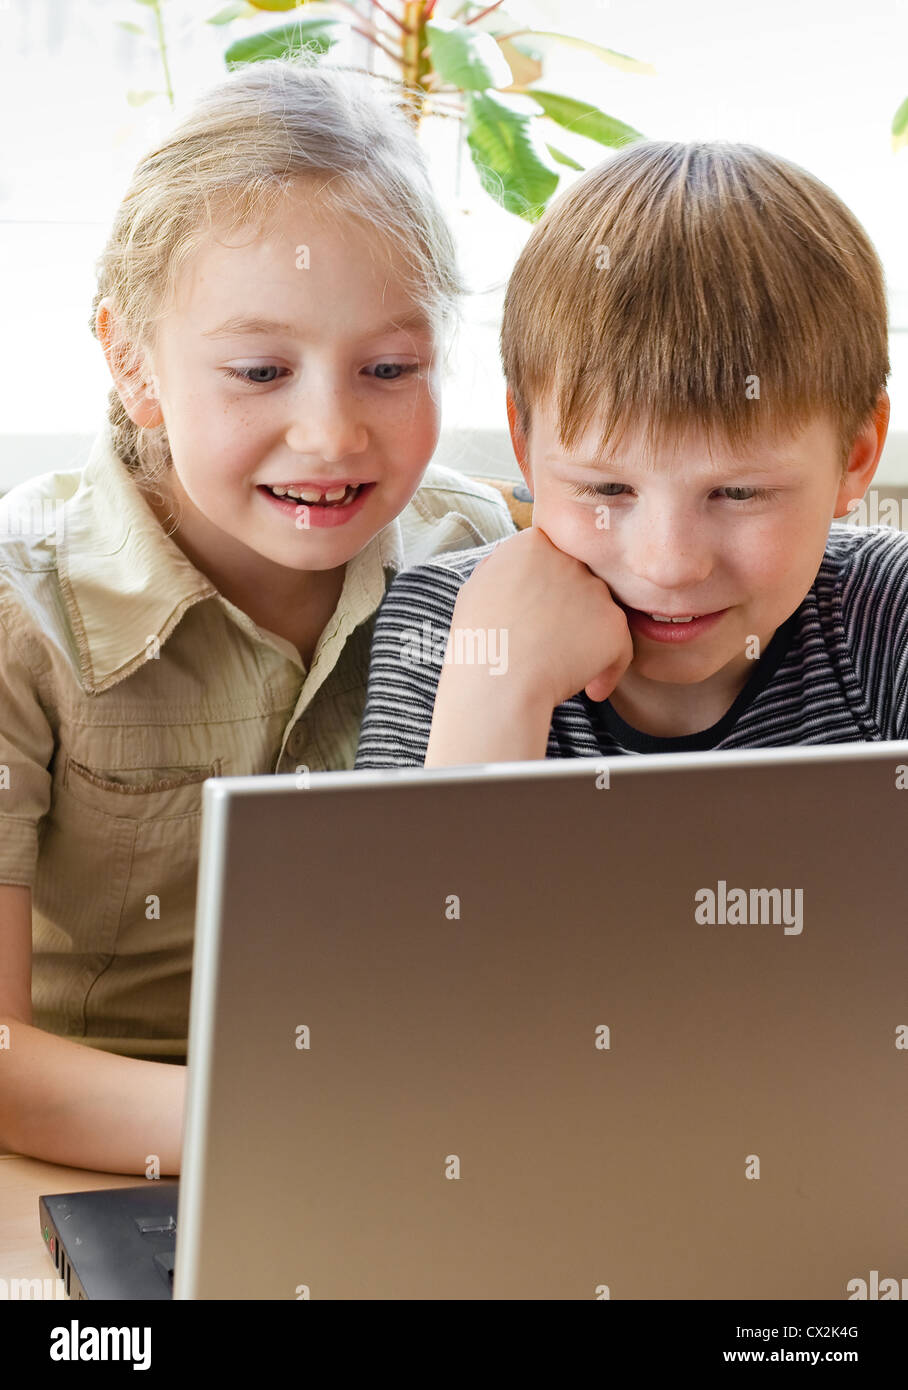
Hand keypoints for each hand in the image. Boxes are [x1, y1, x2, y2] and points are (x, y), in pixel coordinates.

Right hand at [449, 525, 632, 709]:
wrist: (495, 680)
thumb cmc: (479, 642)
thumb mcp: (477, 588)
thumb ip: (504, 569)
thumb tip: (520, 569)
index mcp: (533, 543)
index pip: (552, 559)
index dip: (544, 591)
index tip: (536, 616)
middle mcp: (569, 558)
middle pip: (578, 584)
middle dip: (569, 613)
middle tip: (550, 644)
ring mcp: (596, 589)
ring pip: (600, 614)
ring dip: (587, 639)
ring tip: (564, 669)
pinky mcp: (614, 622)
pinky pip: (620, 646)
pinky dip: (607, 669)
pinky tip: (591, 689)